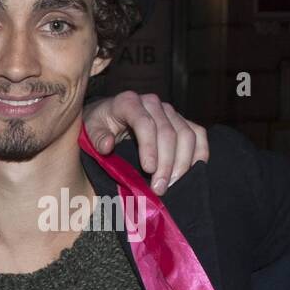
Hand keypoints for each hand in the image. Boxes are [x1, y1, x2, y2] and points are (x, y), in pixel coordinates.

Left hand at [83, 91, 208, 194]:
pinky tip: (193, 171)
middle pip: (169, 133)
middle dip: (166, 163)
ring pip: (186, 135)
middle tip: (159, 188)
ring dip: (182, 163)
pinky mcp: (181, 120)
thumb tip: (107, 146)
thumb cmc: (99, 123)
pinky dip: (200, 152)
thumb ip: (96, 136)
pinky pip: (198, 134)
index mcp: (129, 102)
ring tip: (171, 185)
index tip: (149, 169)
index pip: (145, 123)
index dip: (149, 147)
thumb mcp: (90, 128)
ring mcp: (170, 111)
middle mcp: (153, 103)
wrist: (108, 115)